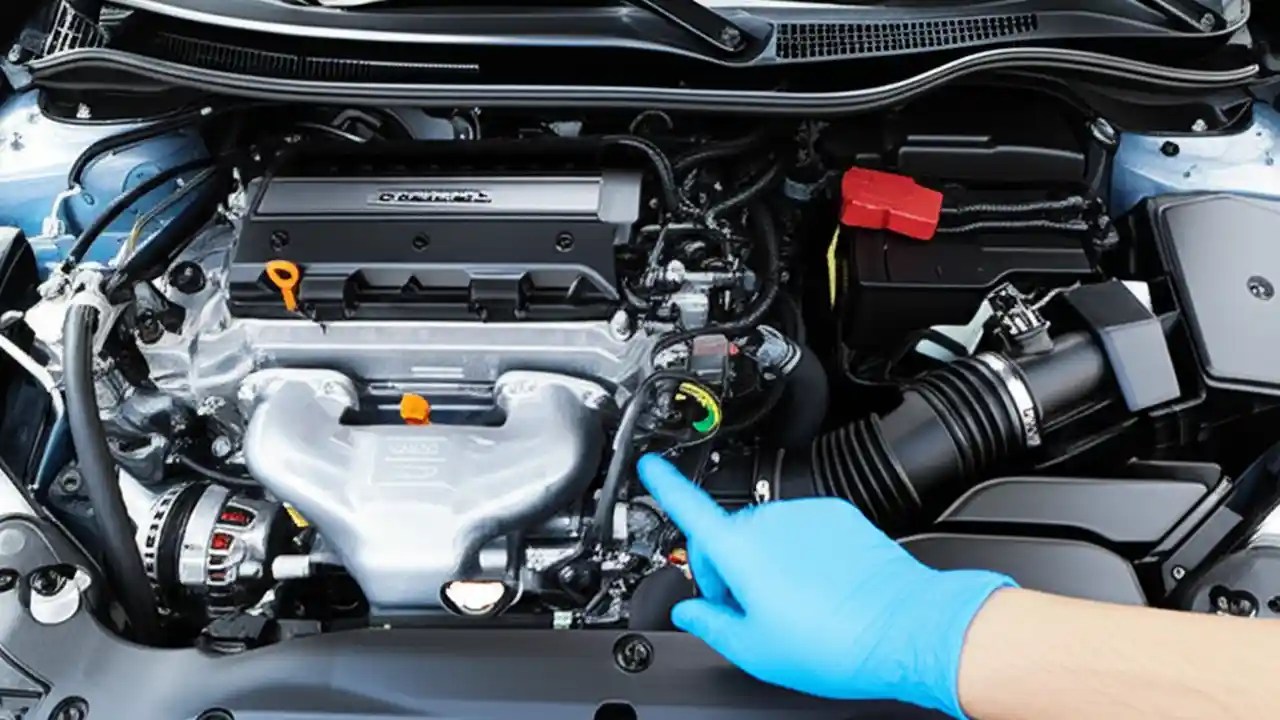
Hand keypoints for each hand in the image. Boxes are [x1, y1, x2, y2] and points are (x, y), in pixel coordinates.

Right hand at [636, 454, 1013, 718]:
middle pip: (728, 537)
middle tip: (747, 612)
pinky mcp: (838, 515)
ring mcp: (807, 513)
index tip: (649, 466)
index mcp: (740, 549)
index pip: (688, 509)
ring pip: (767, 534)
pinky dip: (801, 553)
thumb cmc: (833, 641)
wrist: (905, 627)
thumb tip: (688, 613)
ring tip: (792, 606)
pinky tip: (819, 588)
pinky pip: (803, 529)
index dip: (663, 485)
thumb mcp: (755, 649)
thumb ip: (710, 625)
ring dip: (765, 562)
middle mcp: (770, 521)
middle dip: (727, 571)